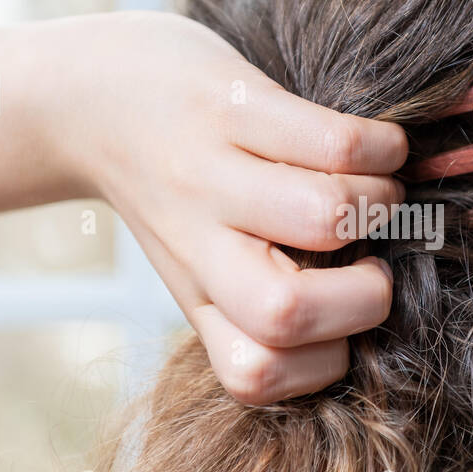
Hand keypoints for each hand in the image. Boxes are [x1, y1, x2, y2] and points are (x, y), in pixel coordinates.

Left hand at [41, 12, 407, 403]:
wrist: (91, 96)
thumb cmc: (172, 186)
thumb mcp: (196, 262)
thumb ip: (257, 296)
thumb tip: (378, 312)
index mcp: (197, 297)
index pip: (255, 374)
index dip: (326, 362)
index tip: (345, 321)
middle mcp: (197, 244)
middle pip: (285, 313)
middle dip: (366, 299)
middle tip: (373, 264)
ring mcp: (210, 173)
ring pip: (322, 216)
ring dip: (379, 207)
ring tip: (378, 193)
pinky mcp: (231, 106)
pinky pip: (334, 141)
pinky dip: (382, 150)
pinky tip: (381, 149)